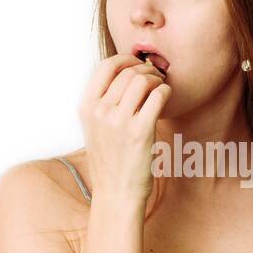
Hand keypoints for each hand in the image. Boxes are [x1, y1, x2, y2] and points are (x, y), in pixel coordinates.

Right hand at [77, 53, 170, 203]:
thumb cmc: (110, 161)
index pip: (105, 66)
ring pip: (143, 80)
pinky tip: (166, 98)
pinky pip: (158, 96)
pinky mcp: (140, 132)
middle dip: (146, 70)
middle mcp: (100, 112)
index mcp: (86, 108)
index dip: (125, 59)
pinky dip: (166, 92)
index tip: (137, 64)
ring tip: (160, 89)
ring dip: (157, 80)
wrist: (116, 194)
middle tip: (155, 78)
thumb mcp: (95, 128)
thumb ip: (103, 102)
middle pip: (127, 72)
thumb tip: (127, 74)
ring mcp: (119, 122)